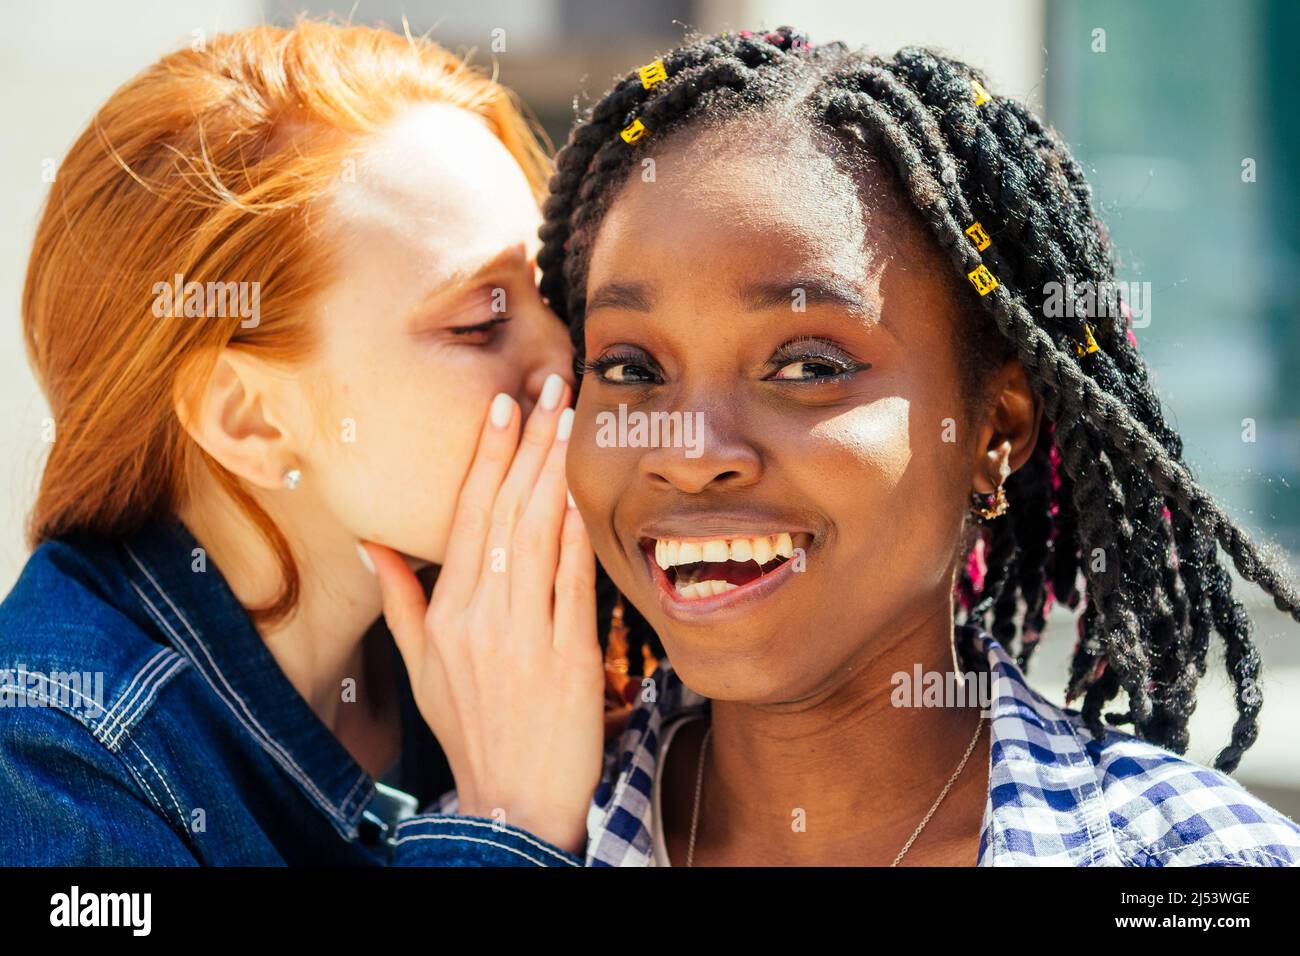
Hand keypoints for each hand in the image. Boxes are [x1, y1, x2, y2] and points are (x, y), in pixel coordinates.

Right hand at [362, 381, 602, 855]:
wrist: (514, 802)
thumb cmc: (470, 728)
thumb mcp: (422, 666)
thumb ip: (401, 599)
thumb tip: (371, 543)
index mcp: (448, 612)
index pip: (468, 517)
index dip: (486, 456)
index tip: (502, 405)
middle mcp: (483, 616)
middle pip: (507, 512)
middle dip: (529, 442)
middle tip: (550, 385)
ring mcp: (526, 635)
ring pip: (540, 536)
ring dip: (555, 471)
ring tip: (570, 418)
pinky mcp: (571, 658)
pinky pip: (573, 585)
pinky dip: (579, 535)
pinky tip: (586, 492)